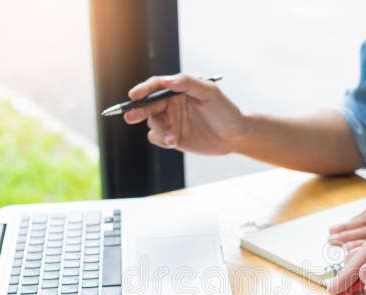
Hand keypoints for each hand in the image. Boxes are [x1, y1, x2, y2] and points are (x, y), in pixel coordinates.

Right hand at [124, 74, 246, 154]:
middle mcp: (171, 104)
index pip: (156, 87)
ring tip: (172, 137)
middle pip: (147, 105)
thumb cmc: (225, 110)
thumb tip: (165, 80)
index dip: (143, 89)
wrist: (235, 136)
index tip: (134, 95)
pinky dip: (161, 139)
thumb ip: (187, 83)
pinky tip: (174, 142)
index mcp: (178, 90)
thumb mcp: (209, 92)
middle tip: (130, 116)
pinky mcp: (172, 138)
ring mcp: (171, 121)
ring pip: (151, 123)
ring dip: (158, 130)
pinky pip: (156, 138)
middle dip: (138, 110)